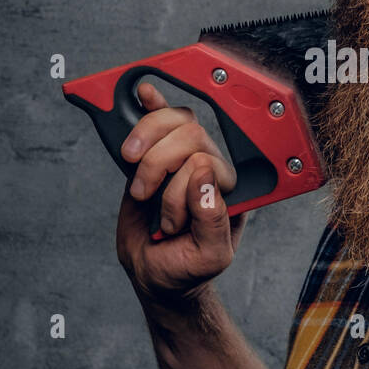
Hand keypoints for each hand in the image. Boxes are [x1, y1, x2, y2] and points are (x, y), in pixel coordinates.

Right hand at [115, 81, 247, 306]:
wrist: (156, 274)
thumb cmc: (188, 268)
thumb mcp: (210, 257)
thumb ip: (213, 222)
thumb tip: (202, 178)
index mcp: (229, 189)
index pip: (209, 160)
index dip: (182, 186)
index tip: (168, 220)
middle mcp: (210, 169)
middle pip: (190, 135)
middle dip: (160, 167)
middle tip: (145, 199)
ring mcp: (183, 160)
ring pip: (174, 123)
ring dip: (148, 151)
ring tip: (138, 186)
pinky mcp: (156, 157)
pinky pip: (159, 123)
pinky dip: (151, 108)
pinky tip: (145, 94)